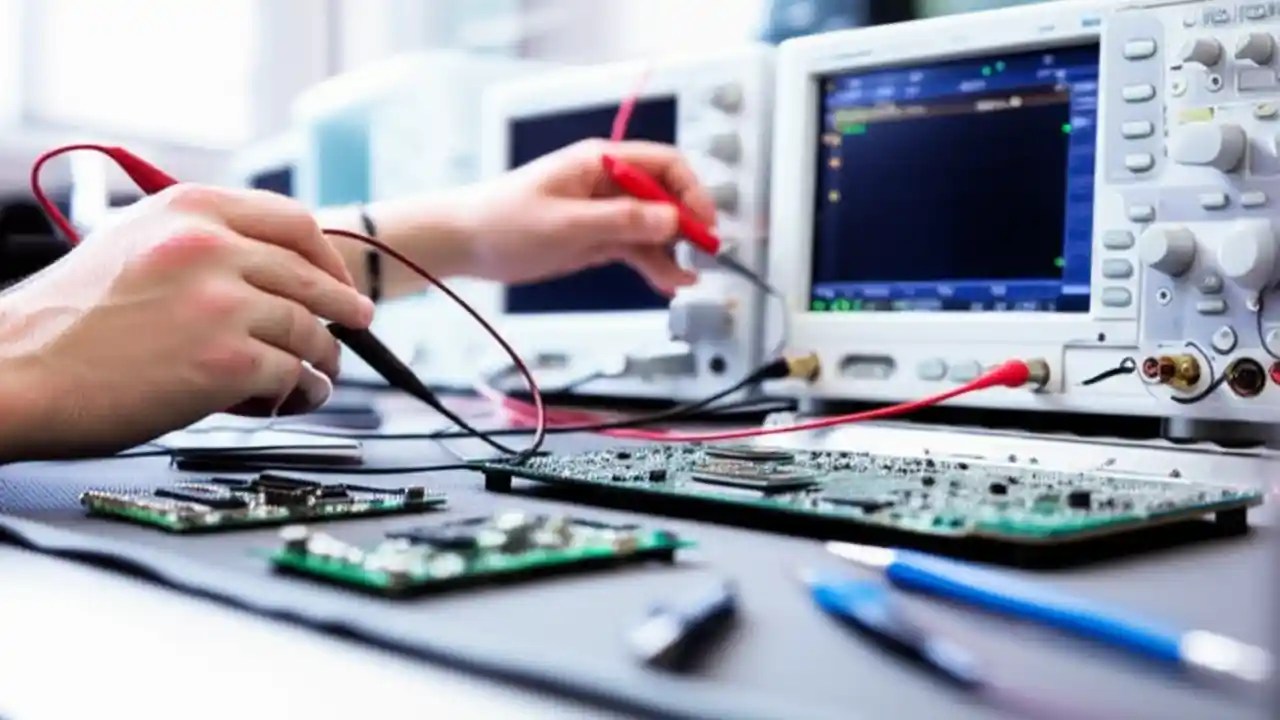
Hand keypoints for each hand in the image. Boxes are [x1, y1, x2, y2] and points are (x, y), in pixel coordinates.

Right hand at [0, 184, 373, 458]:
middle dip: (343, 307)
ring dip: (324, 357)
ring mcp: (223, 303)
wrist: (16, 371)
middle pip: (311, 277)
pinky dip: (304, 390)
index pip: (292, 221)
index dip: (328, 256)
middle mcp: (212, 246)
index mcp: (190, 209)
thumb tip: (265, 270)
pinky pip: (294, 374)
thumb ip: (199, 245)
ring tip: (323, 374)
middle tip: (359, 323)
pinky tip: (298, 398)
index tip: (338, 278)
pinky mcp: (227, 360)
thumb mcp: (133, 245)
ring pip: (309, 329)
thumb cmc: (65, 320)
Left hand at [466, 139, 714, 293]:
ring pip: (654, 227)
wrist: (464, 242)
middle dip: (687, 224)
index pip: (664, 164)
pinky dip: (654, 264)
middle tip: (703, 254)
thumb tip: (671, 219)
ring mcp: (603, 211)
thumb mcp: (567, 223)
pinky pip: (636, 248)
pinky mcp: (596, 237)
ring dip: (673, 251)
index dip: (691, 191)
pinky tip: (668, 281)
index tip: (704, 222)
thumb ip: (622, 221)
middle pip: (665, 196)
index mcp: (600, 162)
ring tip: (686, 279)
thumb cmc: (504, 221)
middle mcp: (608, 183)